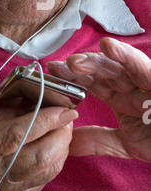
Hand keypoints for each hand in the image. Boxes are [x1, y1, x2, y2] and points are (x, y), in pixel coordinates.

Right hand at [0, 72, 76, 190]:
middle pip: (45, 153)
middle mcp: (2, 170)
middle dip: (63, 133)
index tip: (66, 108)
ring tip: (62, 131)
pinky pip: (42, 183)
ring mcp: (10, 188)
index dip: (49, 118)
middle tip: (67, 117)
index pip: (25, 130)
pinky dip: (53, 165)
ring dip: (62, 149)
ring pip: (48, 170)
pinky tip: (51, 152)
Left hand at [47, 38, 150, 161]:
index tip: (50, 75)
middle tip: (56, 67)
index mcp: (122, 98)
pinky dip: (125, 55)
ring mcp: (144, 80)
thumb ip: (98, 140)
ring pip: (117, 65)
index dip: (71, 78)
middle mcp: (131, 85)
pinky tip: (107, 47)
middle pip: (100, 71)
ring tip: (75, 61)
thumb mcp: (128, 144)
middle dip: (78, 67)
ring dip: (95, 61)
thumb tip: (68, 142)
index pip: (92, 83)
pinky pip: (140, 65)